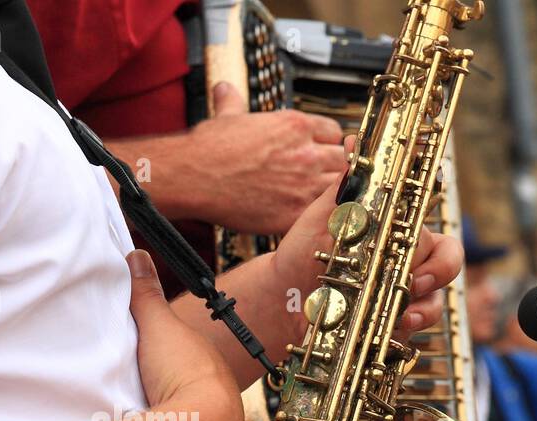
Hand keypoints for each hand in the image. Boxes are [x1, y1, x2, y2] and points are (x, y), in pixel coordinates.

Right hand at [127, 250, 243, 420]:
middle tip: (147, 400)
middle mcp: (222, 404)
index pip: (193, 366)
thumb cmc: (183, 376)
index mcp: (212, 371)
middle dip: (176, 400)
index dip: (173, 364)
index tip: (154, 367)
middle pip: (195, 400)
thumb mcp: (157, 325)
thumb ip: (144, 293)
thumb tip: (136, 256)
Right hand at [182, 82, 345, 235]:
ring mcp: (302, 185)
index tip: (319, 150)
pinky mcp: (293, 212)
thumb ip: (233, 102)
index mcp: (295, 125)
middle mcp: (305, 153)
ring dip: (328, 192)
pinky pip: (320, 213)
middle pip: (342, 159)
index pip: (333, 131)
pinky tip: (304, 214)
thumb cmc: (208, 150)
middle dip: (333, 166)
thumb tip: (225, 90)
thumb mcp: (226, 117)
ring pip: (337, 187)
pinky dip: (314, 215)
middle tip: (320, 175)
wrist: (193, 177)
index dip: (327, 142)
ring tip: (314, 196)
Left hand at [270, 165, 464, 340]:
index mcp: (393, 227)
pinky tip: (398, 324)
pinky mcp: (395, 317)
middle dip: (435, 270)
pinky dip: (415, 322)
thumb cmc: (304, 251)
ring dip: (427, 301)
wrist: (284, 296)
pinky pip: (421, 319)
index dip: (433, 232)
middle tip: (412, 281)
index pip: (430, 222)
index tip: (416, 242)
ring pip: (438, 292)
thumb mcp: (321, 215)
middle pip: (445, 257)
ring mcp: (403, 289)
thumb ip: (344, 184)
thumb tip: (354, 143)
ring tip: (404, 311)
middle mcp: (404, 257)